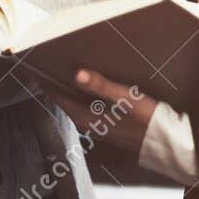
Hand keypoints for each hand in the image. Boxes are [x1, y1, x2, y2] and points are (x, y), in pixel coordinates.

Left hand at [38, 68, 156, 154]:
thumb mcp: (124, 99)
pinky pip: (87, 102)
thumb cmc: (146, 120)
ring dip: (70, 83)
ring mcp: (95, 123)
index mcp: (84, 117)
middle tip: (49, 57)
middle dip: (55, 79)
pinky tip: (89, 78)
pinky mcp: (105, 121)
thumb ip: (99, 86)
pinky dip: (83, 89)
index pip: (56, 95)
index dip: (44, 79)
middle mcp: (86, 122)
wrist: (165, 141)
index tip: (34, 63)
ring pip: (75, 99)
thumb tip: (76, 74)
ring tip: (66, 62)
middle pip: (63, 96)